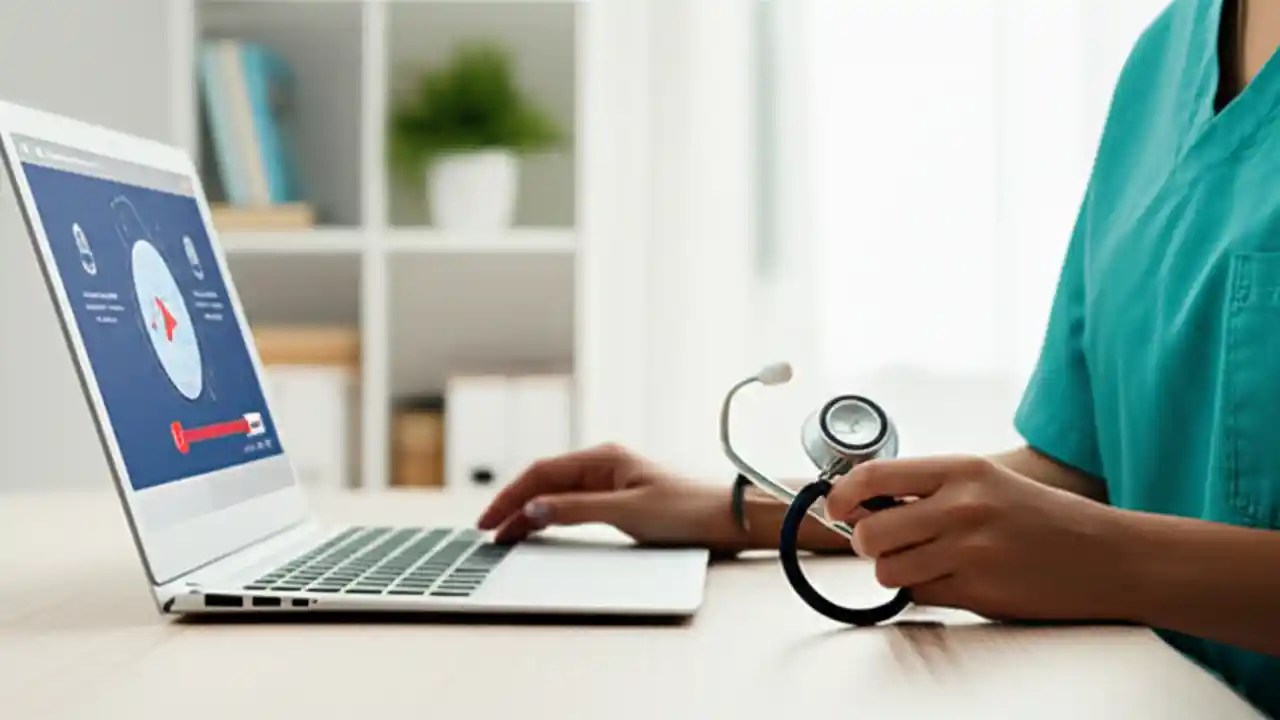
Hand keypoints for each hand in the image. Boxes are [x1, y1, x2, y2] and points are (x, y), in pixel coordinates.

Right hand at [476, 444, 745, 550]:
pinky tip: (542, 528)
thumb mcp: (627, 512)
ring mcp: (615, 480)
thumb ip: (577, 510)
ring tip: (507, 535)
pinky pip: (576, 504)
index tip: (488, 520)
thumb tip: (533, 509)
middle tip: (489, 532)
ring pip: (559, 493)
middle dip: (514, 505)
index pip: (541, 473)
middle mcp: (606, 464)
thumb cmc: (689, 510)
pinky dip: (553, 516)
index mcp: (604, 458)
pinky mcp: (624, 498)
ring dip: (531, 512)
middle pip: (546, 482)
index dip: (509, 496)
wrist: (732, 518)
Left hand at [824, 455, 1128, 620]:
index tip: (836, 508)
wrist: (1107, 556)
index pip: (872, 476)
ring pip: (888, 570)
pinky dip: (926, 591)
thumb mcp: (987, 482)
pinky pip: (919, 595)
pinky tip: (954, 579)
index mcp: (961, 470)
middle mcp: (961, 507)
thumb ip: (929, 489)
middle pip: (869, 532)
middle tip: (885, 543)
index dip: (841, 496)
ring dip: (896, 571)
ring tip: (926, 562)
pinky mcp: (977, 592)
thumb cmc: (1043, 517)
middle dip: (867, 543)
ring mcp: (969, 551)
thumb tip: (864, 503)